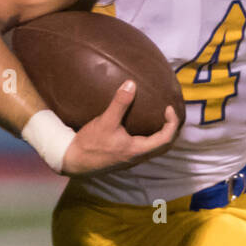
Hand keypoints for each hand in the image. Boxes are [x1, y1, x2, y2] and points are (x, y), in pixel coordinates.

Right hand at [62, 80, 180, 175]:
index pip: (166, 138)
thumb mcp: (105, 121)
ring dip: (160, 133)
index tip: (168, 108)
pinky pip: (144, 147)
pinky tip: (140, 125)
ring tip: (158, 117)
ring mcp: (130, 158)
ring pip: (154, 148)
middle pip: (164, 145)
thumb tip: (131, 84)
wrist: (73, 161)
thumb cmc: (90, 144)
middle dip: (170, 129)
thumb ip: (119, 103)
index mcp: (138, 149)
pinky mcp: (123, 156)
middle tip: (167, 112)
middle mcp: (137, 156)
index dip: (172, 123)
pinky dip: (149, 136)